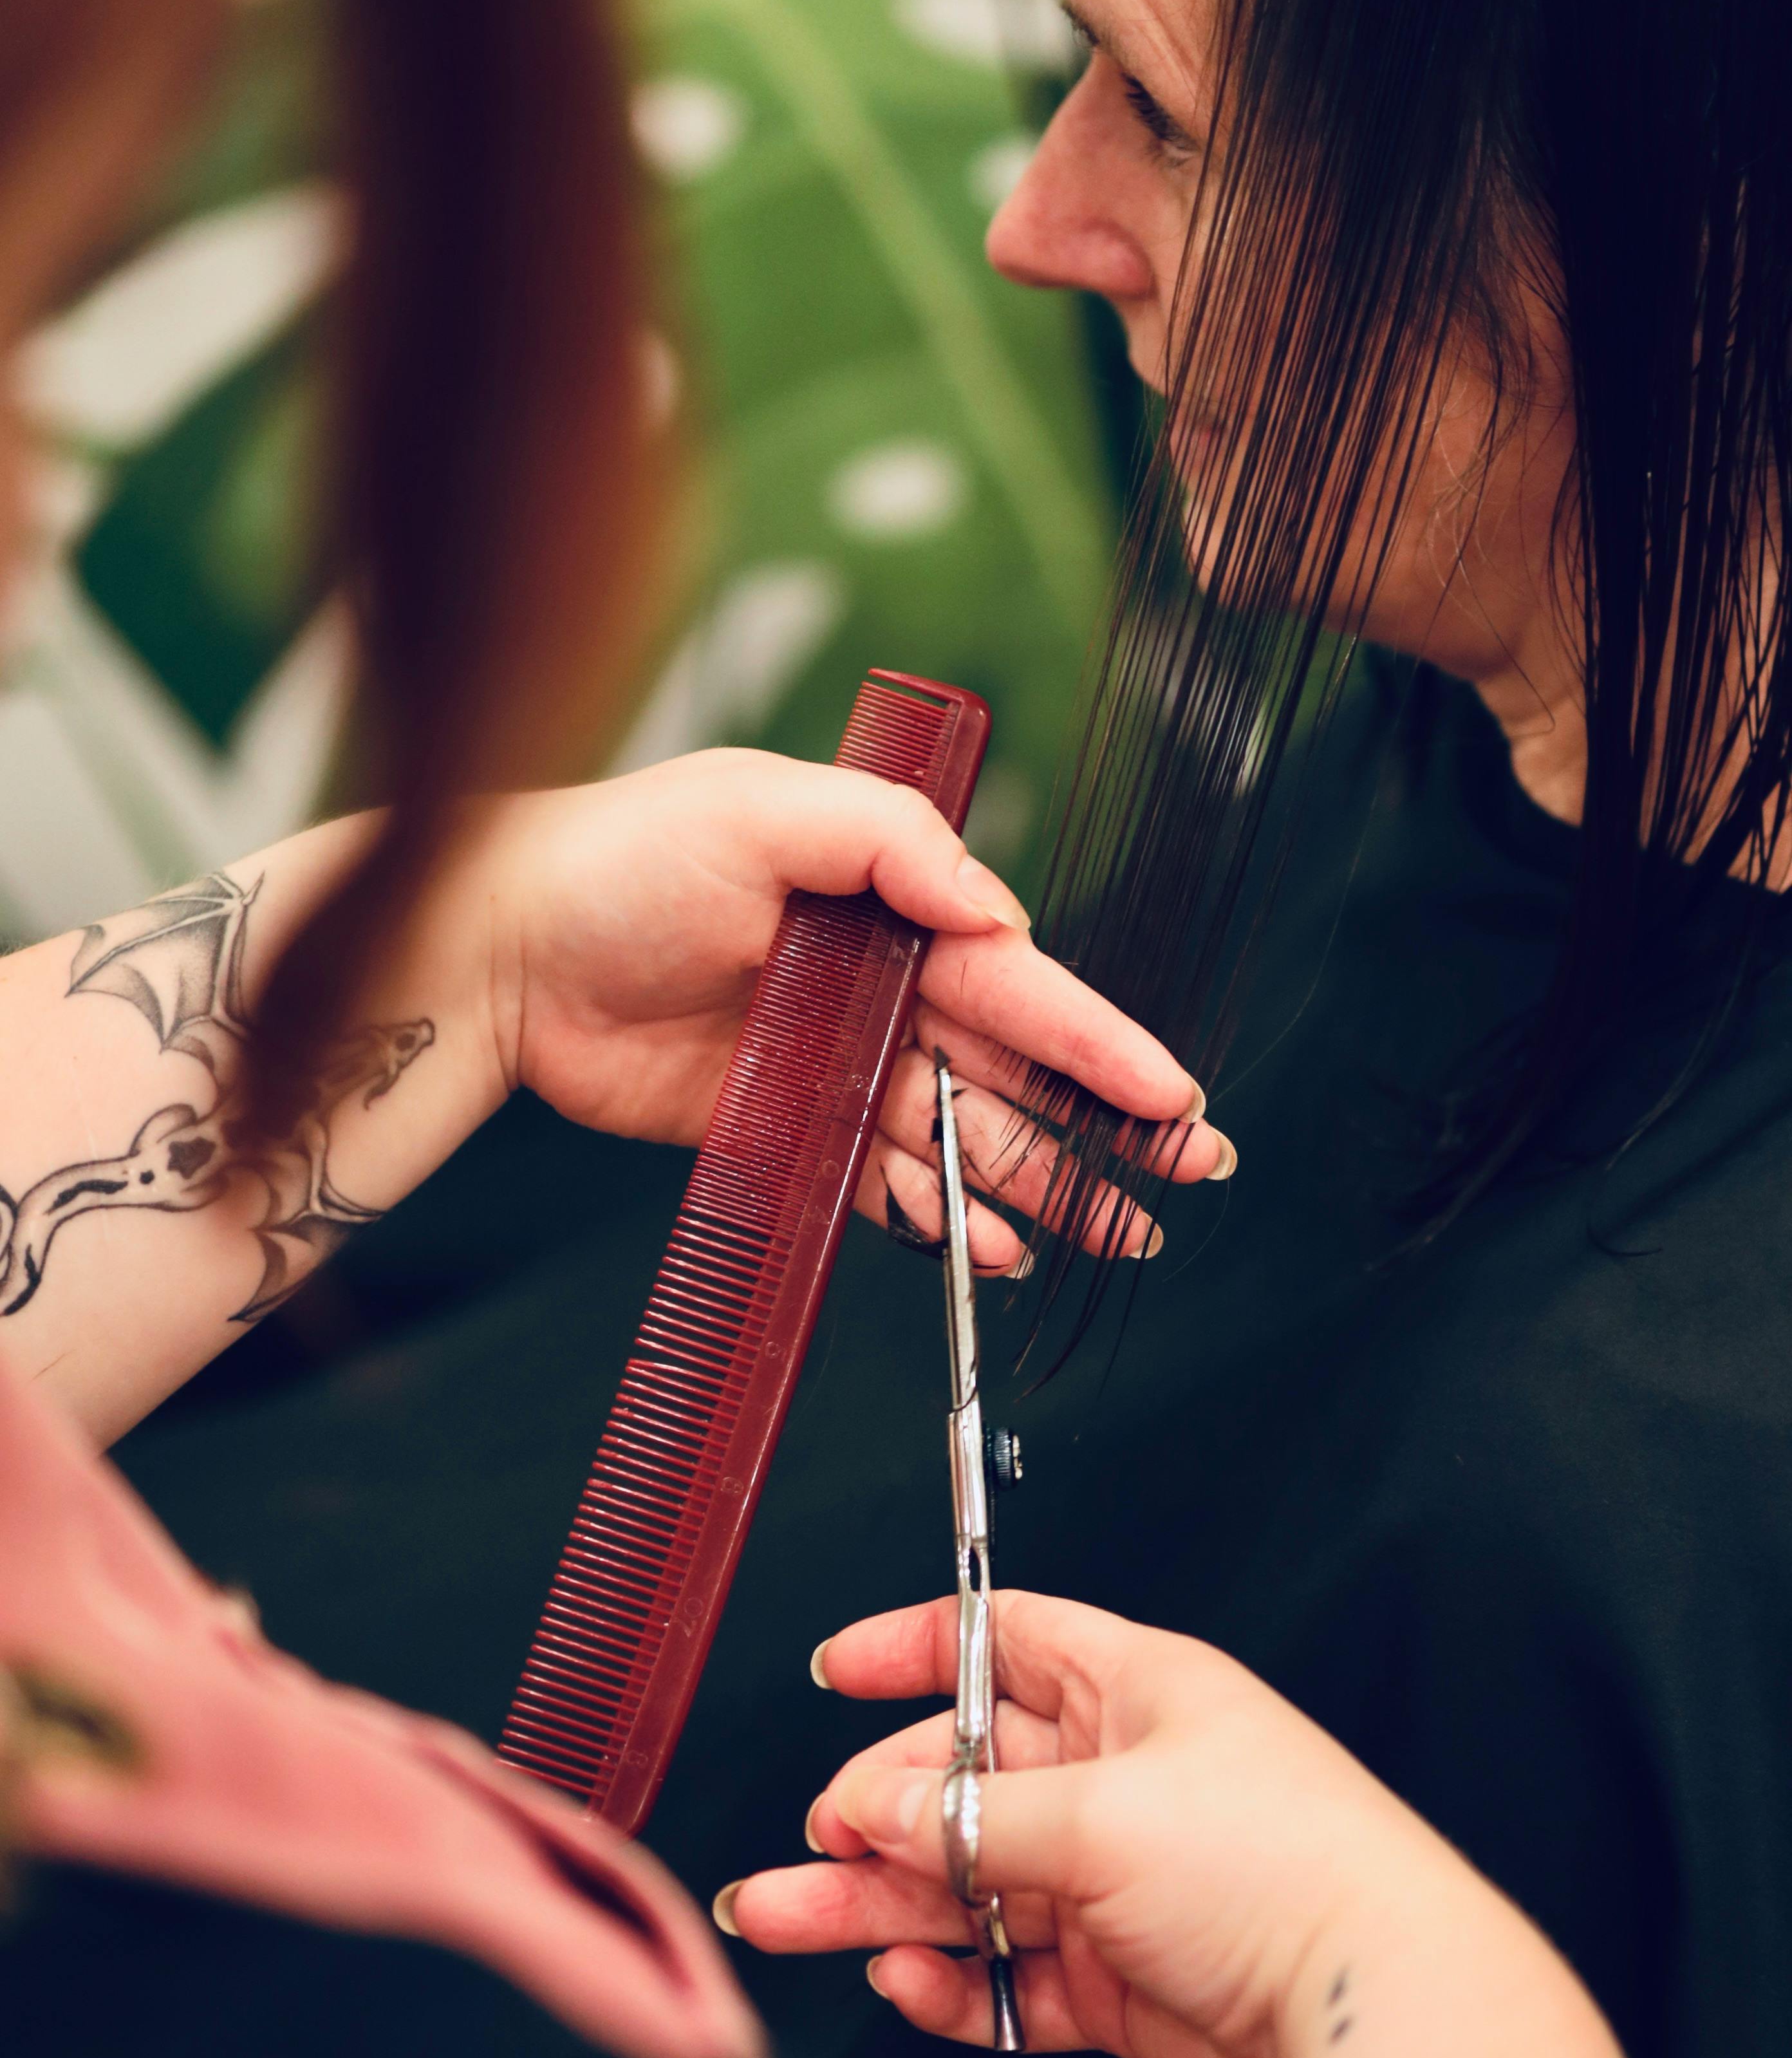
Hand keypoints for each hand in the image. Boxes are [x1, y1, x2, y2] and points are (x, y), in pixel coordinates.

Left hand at [475, 753, 1231, 1267]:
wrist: (499, 951)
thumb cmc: (620, 856)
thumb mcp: (760, 808)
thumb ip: (892, 845)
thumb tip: (1001, 913)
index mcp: (891, 907)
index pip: (1022, 983)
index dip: (1102, 1044)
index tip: (1175, 1096)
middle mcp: (878, 989)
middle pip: (1015, 1070)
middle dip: (1102, 1126)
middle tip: (1186, 1179)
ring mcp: (835, 1064)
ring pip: (961, 1137)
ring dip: (1037, 1186)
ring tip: (1112, 1236)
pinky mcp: (782, 1128)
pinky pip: (880, 1180)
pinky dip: (940, 1217)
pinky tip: (996, 1249)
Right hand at [721, 1591, 1502, 2057]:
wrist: (1367, 2008)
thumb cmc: (1284, 1868)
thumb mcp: (1104, 1814)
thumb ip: (974, 1816)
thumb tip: (882, 1807)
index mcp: (1134, 1693)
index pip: (1004, 1641)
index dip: (915, 1648)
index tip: (837, 1671)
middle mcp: (1124, 1779)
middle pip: (966, 1779)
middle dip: (874, 1808)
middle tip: (808, 1842)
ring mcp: (1121, 1884)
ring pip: (970, 1886)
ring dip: (879, 1902)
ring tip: (789, 1918)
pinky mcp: (1122, 1980)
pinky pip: (1011, 1977)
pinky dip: (955, 1983)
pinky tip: (908, 1978)